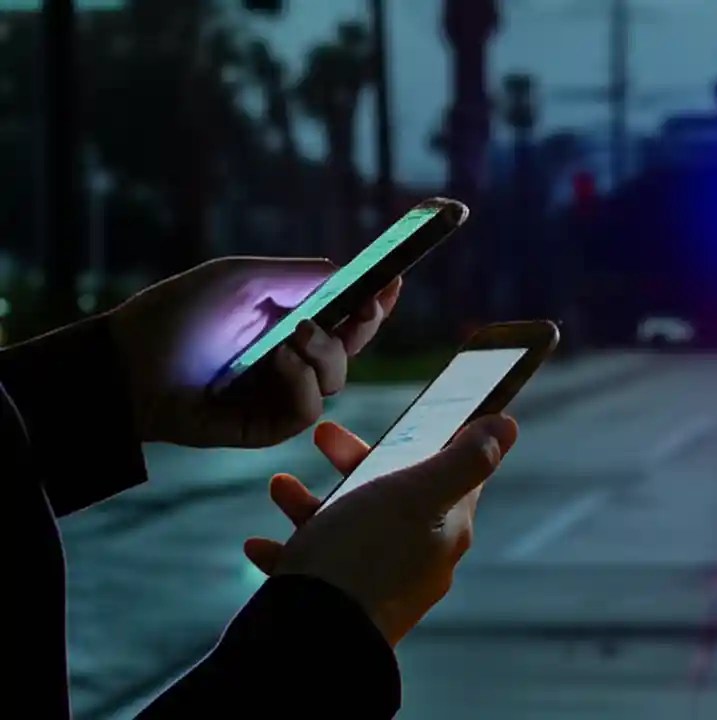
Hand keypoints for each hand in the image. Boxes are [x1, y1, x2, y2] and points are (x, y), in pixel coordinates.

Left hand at [109, 257, 401, 447]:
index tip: (394, 282)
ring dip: (323, 355)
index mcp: (288, 320)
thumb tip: (349, 274)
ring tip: (289, 339)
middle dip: (362, 327)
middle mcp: (290, 359)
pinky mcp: (265, 426)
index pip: (345, 315)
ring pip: (336, 380)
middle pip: (353, 348)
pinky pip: (307, 411)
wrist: (129, 363)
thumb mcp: (242, 278)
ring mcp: (278, 393)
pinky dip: (301, 384)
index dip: (375, 303)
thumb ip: (299, 276)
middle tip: (359, 308)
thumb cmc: (178, 313)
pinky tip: (277, 364)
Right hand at [244, 416, 517, 646]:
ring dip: (310, 502)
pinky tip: (257, 546)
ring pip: (347, 528)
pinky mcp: (339, 607)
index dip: (429, 437)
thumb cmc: (366, 555)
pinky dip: (286, 552)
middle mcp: (418, 558)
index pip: (449, 471)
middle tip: (323, 436)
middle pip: (392, 495)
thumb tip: (506, 426)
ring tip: (279, 487)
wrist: (314, 638)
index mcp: (444, 528)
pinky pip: (312, 570)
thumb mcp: (419, 493)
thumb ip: (465, 460)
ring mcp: (378, 585)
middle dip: (355, 461)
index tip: (403, 415)